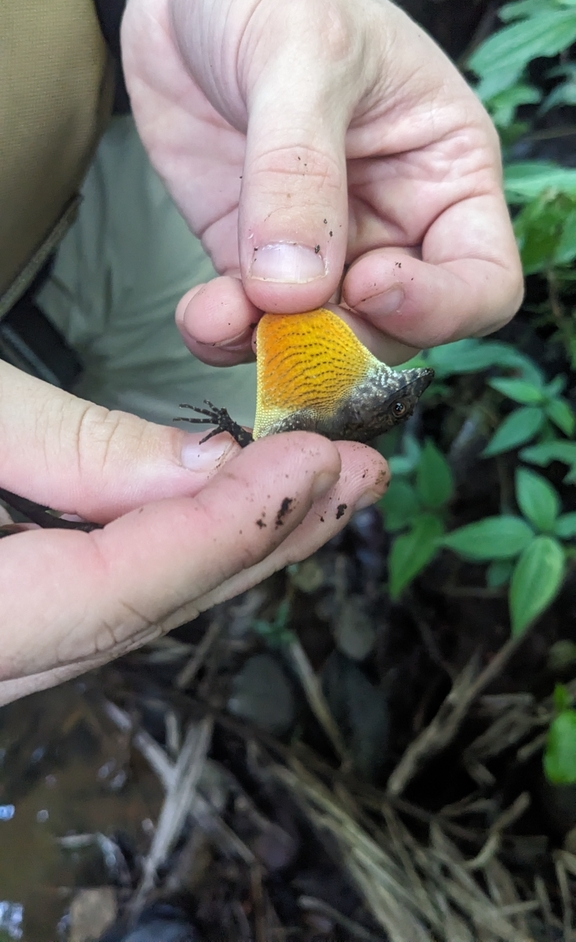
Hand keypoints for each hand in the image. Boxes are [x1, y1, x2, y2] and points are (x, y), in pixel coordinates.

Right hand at [0, 361, 386, 704]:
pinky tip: (239, 510)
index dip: (228, 529)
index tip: (313, 464)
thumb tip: (208, 466)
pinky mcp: (22, 621)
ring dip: (239, 547)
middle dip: (264, 541)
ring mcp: (13, 650)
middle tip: (356, 477)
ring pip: (139, 614)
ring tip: (327, 487)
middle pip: (149, 616)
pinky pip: (110, 597)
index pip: (120, 593)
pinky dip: (182, 551)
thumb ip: (76, 448)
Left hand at [122, 0, 522, 368]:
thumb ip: (301, 172)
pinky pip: (249, 322)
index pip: (481, 282)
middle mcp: (391, 223)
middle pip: (395, 329)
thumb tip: (296, 288)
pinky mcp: (252, 255)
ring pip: (317, 339)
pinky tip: (203, 312)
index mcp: (445, 175)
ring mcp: (319, 246)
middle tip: (284, 319)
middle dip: (340, 338)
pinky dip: (225, 333)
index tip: (366, 283)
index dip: (436, 306)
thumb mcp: (305, 56)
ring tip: (224, 315)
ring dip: (272, 349)